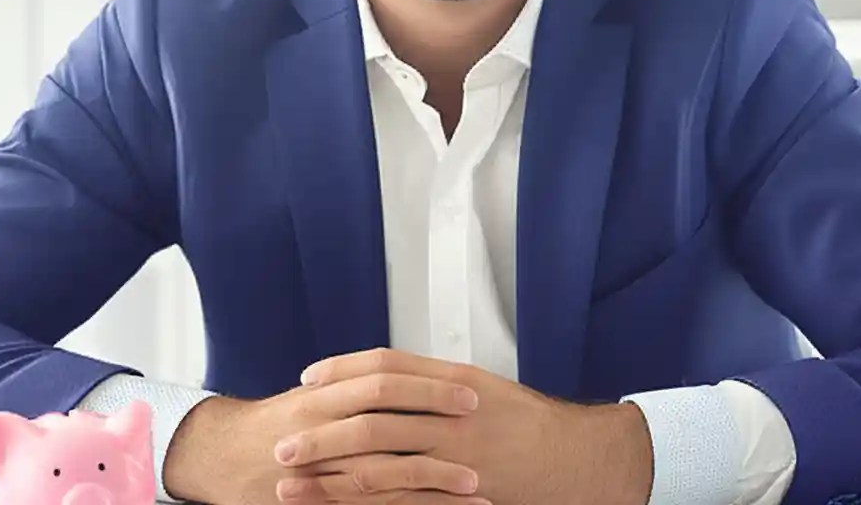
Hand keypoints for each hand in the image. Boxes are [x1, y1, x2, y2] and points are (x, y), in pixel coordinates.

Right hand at [163, 376, 488, 504]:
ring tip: (477, 485)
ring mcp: (322, 469)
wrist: (218, 457)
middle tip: (478, 416)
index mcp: (322, 396)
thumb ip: (353, 388)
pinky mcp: (324, 499)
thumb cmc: (271, 426)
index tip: (469, 387)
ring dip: (434, 479)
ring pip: (385, 473)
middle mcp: (320, 427)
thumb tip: (409, 376)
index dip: (427, 383)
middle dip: (434, 418)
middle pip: (386, 419)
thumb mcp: (312, 397)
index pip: (381, 380)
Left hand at [278, 349, 653, 504]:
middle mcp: (452, 415)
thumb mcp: (484, 387)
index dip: (342, 370)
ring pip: (379, 463)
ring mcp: (456, 458)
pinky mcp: (460, 495)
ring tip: (290, 482)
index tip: (308, 379)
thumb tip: (384, 378)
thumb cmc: (530, 423)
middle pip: (371, 416)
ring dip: (328, 474)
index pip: (386, 367)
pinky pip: (401, 500)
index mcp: (455, 381)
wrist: (577, 460)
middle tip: (283, 440)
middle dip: (322, 430)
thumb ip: (435, 382)